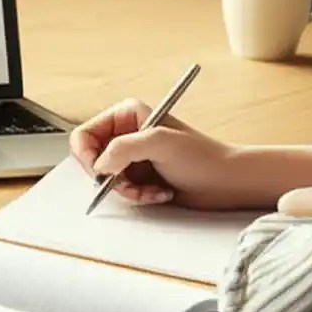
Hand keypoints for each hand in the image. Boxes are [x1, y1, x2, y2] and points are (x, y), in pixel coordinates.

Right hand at [70, 98, 240, 208]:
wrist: (226, 182)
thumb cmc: (202, 157)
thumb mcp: (160, 143)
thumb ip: (123, 148)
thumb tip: (100, 165)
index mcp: (126, 115)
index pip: (85, 135)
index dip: (87, 156)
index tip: (101, 173)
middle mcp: (126, 133)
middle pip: (92, 160)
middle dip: (111, 178)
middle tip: (130, 185)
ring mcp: (132, 156)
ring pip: (106, 180)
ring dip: (127, 191)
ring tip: (151, 190)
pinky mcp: (139, 176)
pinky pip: (122, 192)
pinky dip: (137, 197)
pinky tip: (159, 192)